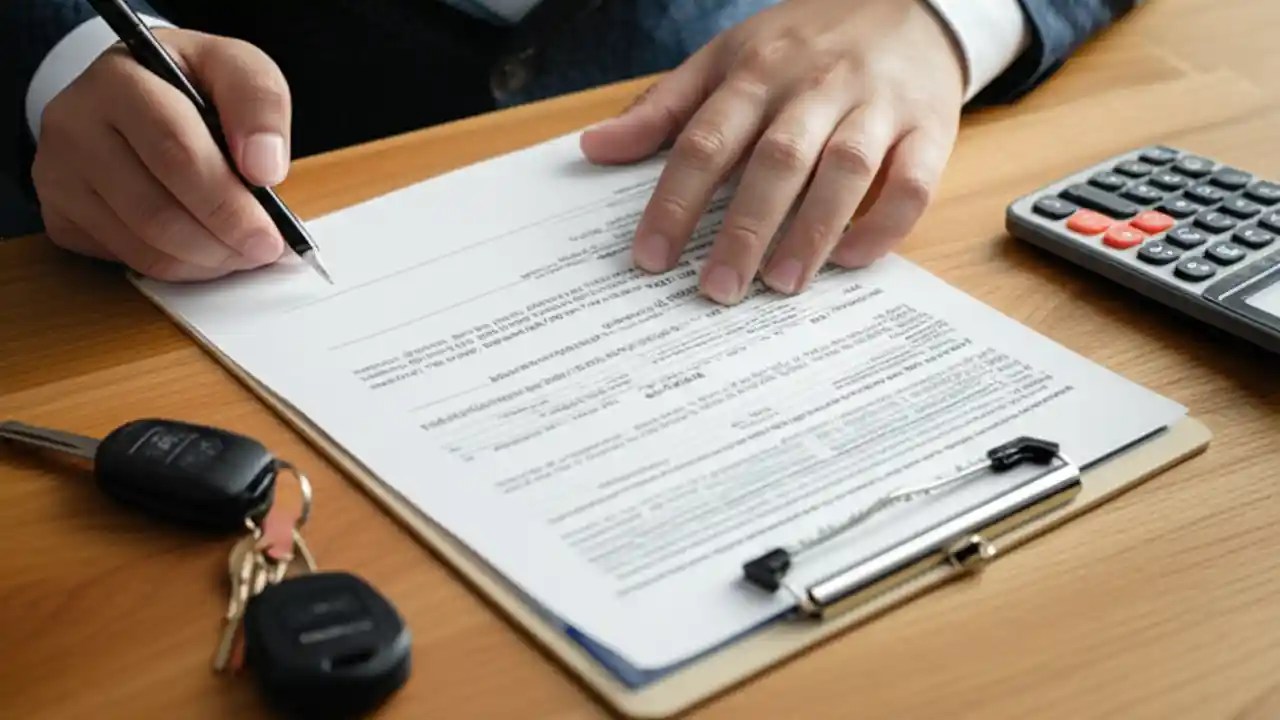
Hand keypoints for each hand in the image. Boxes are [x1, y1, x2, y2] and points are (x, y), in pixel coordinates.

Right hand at [32, 29, 291, 280]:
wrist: (134, 92)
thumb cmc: (189, 83)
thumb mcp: (234, 68)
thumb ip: (260, 102)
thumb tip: (264, 169)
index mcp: (119, 80)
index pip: (175, 153)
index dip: (229, 202)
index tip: (272, 231)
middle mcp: (74, 126)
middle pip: (157, 211)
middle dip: (223, 239)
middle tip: (263, 249)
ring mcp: (58, 175)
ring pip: (144, 245)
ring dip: (206, 260)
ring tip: (242, 250)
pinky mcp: (60, 214)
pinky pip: (128, 260)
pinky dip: (180, 267)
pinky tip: (206, 250)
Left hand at [580, 0, 964, 303]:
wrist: (911, 3)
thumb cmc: (805, 44)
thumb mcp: (727, 59)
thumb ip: (664, 108)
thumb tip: (595, 148)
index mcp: (757, 72)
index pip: (706, 141)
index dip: (675, 202)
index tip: (651, 258)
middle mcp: (816, 87)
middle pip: (776, 160)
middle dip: (743, 229)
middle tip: (718, 289)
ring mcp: (877, 106)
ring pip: (846, 170)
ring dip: (812, 231)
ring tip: (781, 284)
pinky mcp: (930, 128)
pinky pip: (914, 182)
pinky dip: (885, 224)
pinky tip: (851, 258)